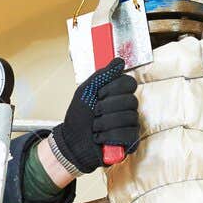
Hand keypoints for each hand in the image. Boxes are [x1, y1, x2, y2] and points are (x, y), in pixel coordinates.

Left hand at [50, 57, 140, 174]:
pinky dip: (110, 136)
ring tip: (95, 127)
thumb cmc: (78, 116)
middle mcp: (127, 108)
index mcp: (118, 94)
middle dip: (107, 107)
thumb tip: (120, 61)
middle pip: (131, 100)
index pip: (130, 83)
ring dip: (105, 123)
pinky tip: (100, 138)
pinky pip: (130, 135)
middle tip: (95, 112)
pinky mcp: (131, 142)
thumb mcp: (86, 90)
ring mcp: (131, 125)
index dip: (113, 89)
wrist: (71, 141)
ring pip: (129, 117)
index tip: (99, 94)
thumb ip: (102, 75)